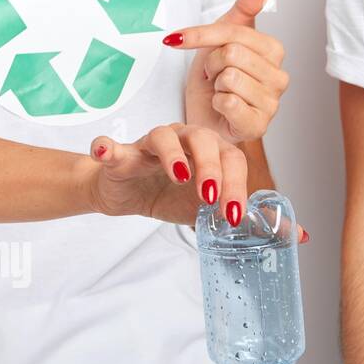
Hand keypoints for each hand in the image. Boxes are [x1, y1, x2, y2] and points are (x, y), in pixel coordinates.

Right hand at [83, 124, 247, 226]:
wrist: (129, 196)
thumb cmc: (169, 195)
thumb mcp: (201, 207)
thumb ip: (224, 211)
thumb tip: (257, 226)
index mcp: (208, 152)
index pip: (231, 158)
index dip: (236, 184)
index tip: (232, 214)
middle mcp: (182, 140)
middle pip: (202, 139)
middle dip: (210, 167)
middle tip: (210, 195)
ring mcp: (150, 145)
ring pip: (163, 136)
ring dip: (173, 155)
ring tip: (179, 176)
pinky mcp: (121, 155)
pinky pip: (111, 147)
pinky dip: (107, 148)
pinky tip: (105, 152)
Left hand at [163, 0, 287, 142]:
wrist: (207, 118)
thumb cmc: (215, 80)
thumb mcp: (224, 36)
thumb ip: (246, 6)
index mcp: (274, 51)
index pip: (234, 34)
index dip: (201, 37)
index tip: (179, 39)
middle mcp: (279, 77)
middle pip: (231, 55)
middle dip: (211, 65)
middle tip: (213, 75)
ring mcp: (272, 103)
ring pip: (230, 78)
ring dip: (214, 85)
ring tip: (219, 91)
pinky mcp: (259, 125)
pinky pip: (229, 102)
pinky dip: (217, 104)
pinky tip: (223, 109)